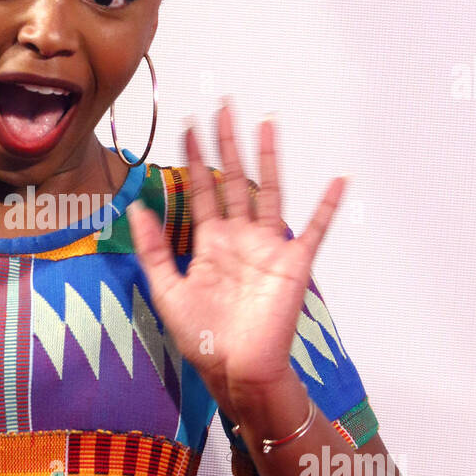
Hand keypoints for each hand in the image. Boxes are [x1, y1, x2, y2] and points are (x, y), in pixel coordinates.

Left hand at [125, 99, 347, 423]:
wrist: (236, 370)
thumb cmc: (202, 338)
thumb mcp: (167, 291)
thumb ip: (153, 249)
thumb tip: (136, 207)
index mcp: (209, 243)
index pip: (201, 190)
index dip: (194, 158)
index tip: (189, 126)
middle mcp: (240, 238)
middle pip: (233, 179)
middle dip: (227, 143)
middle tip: (223, 105)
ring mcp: (269, 248)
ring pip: (270, 191)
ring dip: (269, 157)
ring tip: (267, 122)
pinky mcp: (294, 263)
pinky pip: (315, 229)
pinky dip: (328, 206)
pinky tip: (338, 180)